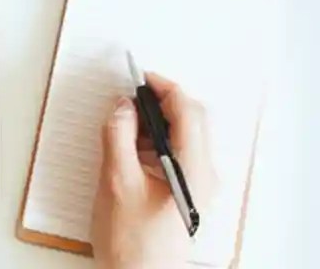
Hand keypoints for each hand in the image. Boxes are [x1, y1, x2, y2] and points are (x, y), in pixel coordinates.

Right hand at [91, 73, 217, 268]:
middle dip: (161, 101)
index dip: (163, 87)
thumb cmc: (131, 243)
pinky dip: (156, 141)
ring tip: (125, 122)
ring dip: (156, 122)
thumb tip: (121, 107)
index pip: (187, 111)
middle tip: (130, 95)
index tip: (139, 76)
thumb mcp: (116, 181)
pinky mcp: (186, 192)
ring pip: (184, 136)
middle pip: (191, 120)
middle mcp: (203, 175)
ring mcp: (197, 184)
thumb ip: (118, 137)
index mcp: (192, 170)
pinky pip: (177, 154)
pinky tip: (131, 147)